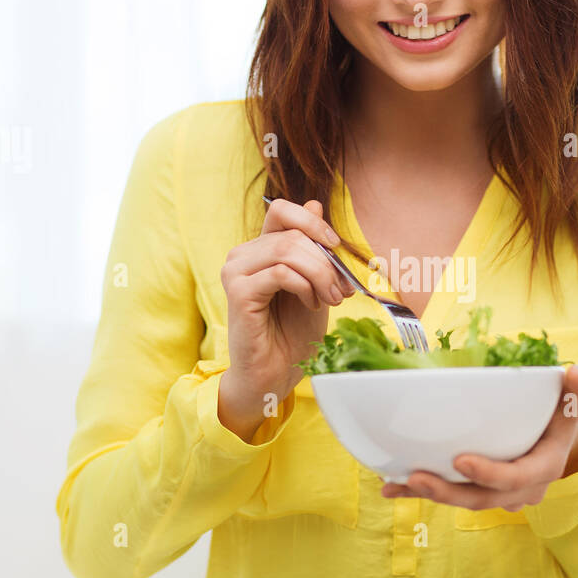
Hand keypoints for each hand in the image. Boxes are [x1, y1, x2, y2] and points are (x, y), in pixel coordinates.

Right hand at [217, 197, 353, 433]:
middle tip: (342, 289)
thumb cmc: (292, 334)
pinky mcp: (238, 293)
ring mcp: (236, 272)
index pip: (282, 210)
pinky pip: (280, 273)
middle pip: (292, 233)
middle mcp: (242, 256)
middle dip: (326, 260)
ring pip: (288, 250)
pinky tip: (311, 305)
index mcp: (260, 249)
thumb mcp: (314, 283)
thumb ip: (313, 248)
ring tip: (331, 299)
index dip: (313, 221)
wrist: (275, 375)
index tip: (336, 246)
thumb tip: (315, 202)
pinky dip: (305, 287)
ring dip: (320, 274)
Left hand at [381, 364, 577, 508]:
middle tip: (416, 477)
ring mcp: (499, 496)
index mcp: (543, 468)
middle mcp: (521, 490)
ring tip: (397, 483)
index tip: (460, 460)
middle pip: (482, 498)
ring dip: (429, 494)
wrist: (558, 442)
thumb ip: (577, 389)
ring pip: (463, 500)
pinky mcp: (480, 492)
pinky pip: (450, 495)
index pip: (516, 477)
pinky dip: (420, 494)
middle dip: (448, 491)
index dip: (489, 473)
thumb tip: (577, 373)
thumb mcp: (573, 401)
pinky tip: (392, 488)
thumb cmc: (561, 416)